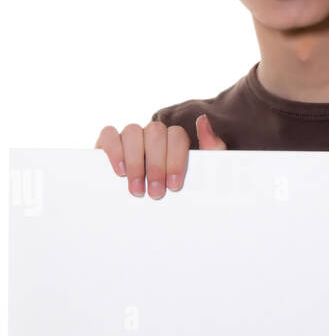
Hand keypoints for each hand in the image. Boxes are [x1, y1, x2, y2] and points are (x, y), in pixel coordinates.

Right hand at [95, 113, 225, 196]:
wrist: (155, 215)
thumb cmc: (180, 191)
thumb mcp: (201, 175)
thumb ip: (212, 148)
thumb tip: (203, 120)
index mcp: (175, 140)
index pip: (177, 135)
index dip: (175, 159)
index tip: (174, 185)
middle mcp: (153, 134)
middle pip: (155, 133)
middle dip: (156, 165)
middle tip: (156, 193)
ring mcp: (131, 137)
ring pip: (133, 131)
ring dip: (136, 161)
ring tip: (137, 189)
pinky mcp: (110, 143)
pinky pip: (109, 134)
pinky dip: (114, 149)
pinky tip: (120, 171)